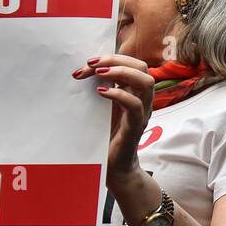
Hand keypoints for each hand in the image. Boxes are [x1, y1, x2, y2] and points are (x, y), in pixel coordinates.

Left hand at [74, 54, 154, 188]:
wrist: (113, 168)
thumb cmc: (106, 138)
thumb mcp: (101, 109)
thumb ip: (99, 91)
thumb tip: (81, 72)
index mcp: (134, 93)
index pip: (132, 64)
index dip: (112, 58)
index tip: (87, 63)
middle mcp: (142, 100)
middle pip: (142, 67)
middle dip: (116, 60)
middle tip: (92, 65)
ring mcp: (141, 113)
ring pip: (145, 82)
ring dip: (121, 72)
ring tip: (99, 74)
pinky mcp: (136, 127)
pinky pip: (135, 105)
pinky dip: (119, 94)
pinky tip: (101, 93)